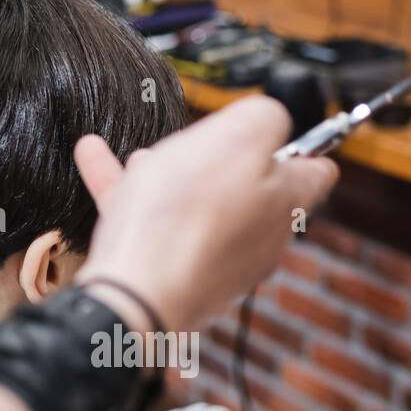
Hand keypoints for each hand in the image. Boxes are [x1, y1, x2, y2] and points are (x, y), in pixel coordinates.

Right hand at [72, 96, 338, 331]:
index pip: (315, 171)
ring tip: (138, 156)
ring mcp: (215, 259)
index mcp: (285, 201)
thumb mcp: (239, 137)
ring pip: (194, 205)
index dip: (298, 147)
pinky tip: (95, 161)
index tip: (278, 135)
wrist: (136, 293)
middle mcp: (259, 236)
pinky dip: (126, 193)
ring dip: (167, 176)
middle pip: (247, 187)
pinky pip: (151, 223)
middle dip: (218, 161)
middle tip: (193, 143)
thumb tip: (270, 116)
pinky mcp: (172, 273)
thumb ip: (264, 117)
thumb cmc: (187, 218)